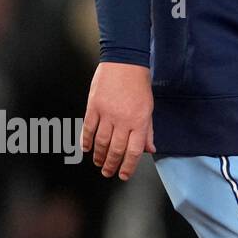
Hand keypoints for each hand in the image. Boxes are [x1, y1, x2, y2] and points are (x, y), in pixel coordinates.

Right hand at [81, 62, 155, 180]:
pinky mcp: (93, 107)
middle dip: (111, 164)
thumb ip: (148, 130)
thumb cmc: (139, 84)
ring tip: (99, 163)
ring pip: (101, 142)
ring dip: (99, 156)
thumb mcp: (149, 107)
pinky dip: (86, 141)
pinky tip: (87, 149)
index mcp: (140, 120)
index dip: (129, 166)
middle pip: (116, 149)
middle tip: (108, 173)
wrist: (124, 62)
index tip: (123, 175)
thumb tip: (150, 149)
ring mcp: (107, 113)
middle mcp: (123, 120)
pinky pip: (88, 128)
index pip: (135, 150)